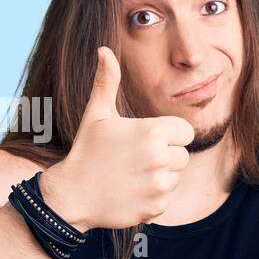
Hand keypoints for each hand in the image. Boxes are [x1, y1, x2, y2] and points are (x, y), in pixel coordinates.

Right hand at [38, 46, 193, 230]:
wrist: (72, 195)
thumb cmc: (86, 151)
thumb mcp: (97, 115)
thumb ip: (107, 82)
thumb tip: (104, 50)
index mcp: (152, 133)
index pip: (185, 132)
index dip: (170, 134)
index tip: (148, 139)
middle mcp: (160, 159)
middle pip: (183, 155)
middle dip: (165, 156)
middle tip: (135, 158)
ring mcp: (159, 186)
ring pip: (176, 177)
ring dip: (160, 176)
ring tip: (131, 174)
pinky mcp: (157, 208)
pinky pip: (167, 198)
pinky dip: (153, 197)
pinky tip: (131, 191)